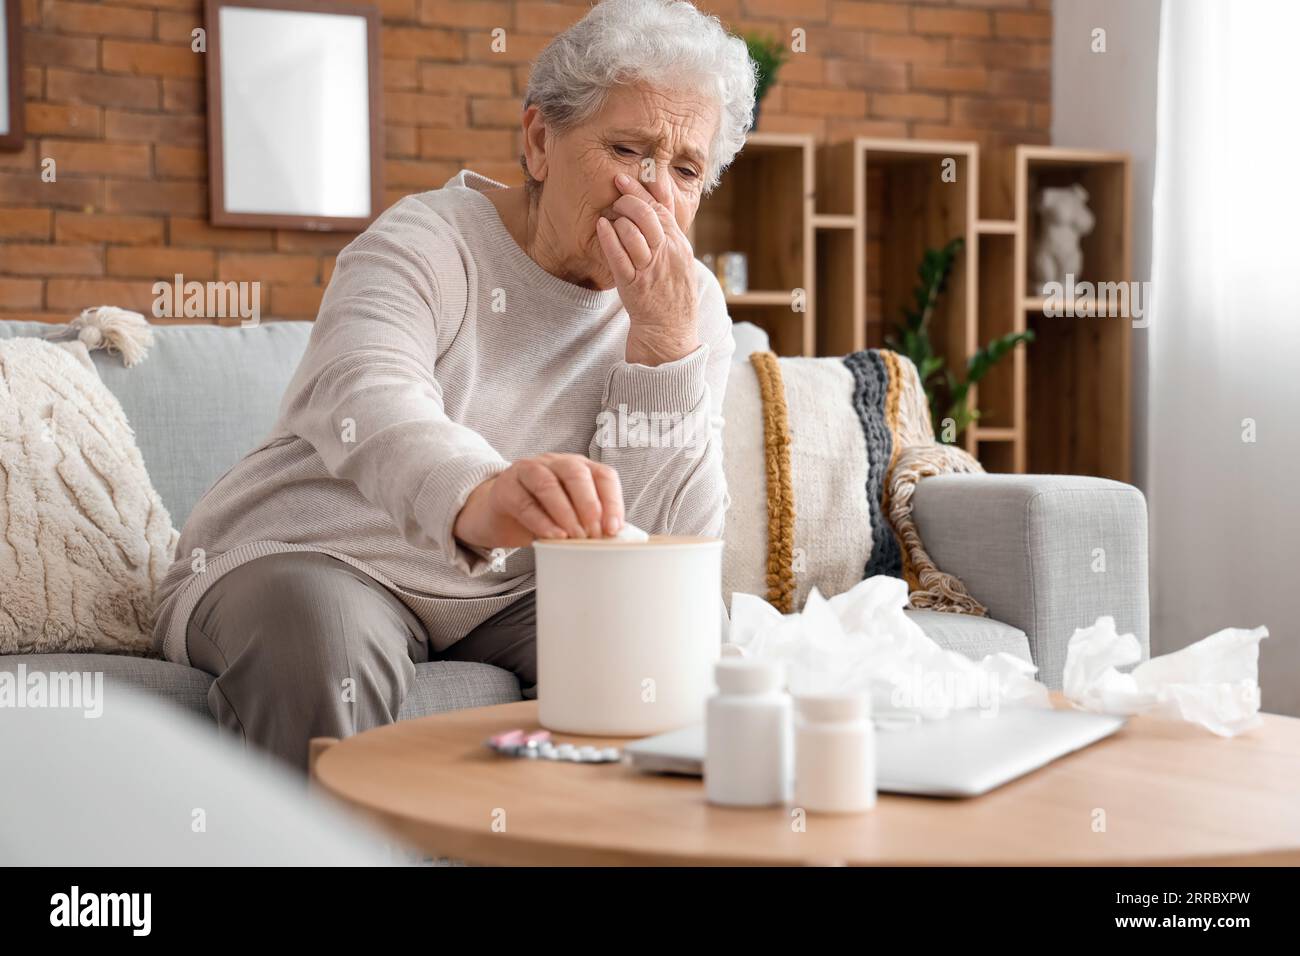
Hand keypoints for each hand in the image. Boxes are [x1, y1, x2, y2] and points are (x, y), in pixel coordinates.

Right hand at [453, 453, 624, 548]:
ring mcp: (528, 471)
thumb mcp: (569, 515)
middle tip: (594, 534)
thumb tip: (612, 541)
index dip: (612, 501)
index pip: (603, 475)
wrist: (498, 514)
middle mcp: (555, 463)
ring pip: (548, 484)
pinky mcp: (505, 487)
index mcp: (578, 467)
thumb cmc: (541, 514)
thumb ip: (588, 521)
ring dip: (565, 513)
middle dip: (589, 504)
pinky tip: (552, 536)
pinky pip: (524, 502)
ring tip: (575, 537)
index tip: (613, 528)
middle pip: (576, 473)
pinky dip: (541, 521)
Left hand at [595, 171, 699, 365]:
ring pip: (635, 232)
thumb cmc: (671, 298)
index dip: (644, 190)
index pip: (663, 210)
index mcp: (680, 247)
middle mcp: (668, 255)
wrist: (670, 334)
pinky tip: (601, 226)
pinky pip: (619, 256)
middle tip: (615, 192)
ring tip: (610, 213)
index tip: (627, 178)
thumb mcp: (679, 263)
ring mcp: (651, 270)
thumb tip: (658, 208)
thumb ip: (669, 237)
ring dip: (619, 217)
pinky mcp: (634, 285)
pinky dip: (609, 238)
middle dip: (629, 199)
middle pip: (649, 215)